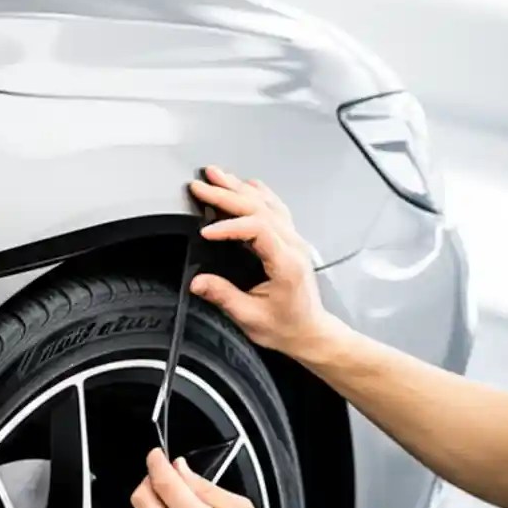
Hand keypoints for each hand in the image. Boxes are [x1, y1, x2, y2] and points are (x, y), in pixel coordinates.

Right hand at [187, 165, 347, 361]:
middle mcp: (293, 245)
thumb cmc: (286, 327)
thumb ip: (223, 296)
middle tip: (200, 186)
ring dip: (238, 187)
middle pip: (258, 208)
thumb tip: (197, 281)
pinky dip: (257, 193)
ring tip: (216, 175)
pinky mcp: (290, 239)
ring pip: (266, 202)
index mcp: (286, 262)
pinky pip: (275, 207)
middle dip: (225, 194)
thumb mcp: (250, 317)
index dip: (229, 226)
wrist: (309, 331)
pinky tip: (245, 185)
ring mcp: (294, 239)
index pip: (257, 229)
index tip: (205, 231)